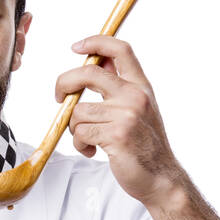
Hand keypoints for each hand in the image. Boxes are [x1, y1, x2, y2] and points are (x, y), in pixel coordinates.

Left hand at [54, 36, 184, 206]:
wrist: (160, 178)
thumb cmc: (144, 145)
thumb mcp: (138, 109)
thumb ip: (119, 86)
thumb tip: (95, 62)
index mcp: (141, 86)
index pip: (120, 50)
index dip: (96, 42)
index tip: (77, 46)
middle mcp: (134, 96)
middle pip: (87, 73)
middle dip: (63, 83)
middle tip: (58, 96)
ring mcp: (125, 115)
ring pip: (77, 112)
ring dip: (75, 130)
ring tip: (90, 141)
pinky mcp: (115, 135)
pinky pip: (79, 133)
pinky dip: (80, 144)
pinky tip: (93, 151)